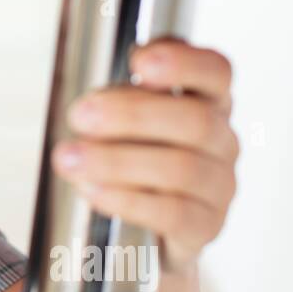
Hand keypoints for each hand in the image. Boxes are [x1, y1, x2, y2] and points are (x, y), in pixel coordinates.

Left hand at [51, 37, 238, 273]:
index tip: (140, 61)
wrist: (146, 230)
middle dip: (131, 115)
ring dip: (116, 161)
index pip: (216, 72)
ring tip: (69, 158)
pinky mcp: (206, 227)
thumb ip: (124, 96)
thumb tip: (102, 92)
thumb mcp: (128, 119)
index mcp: (209, 102)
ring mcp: (220, 186)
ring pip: (181, 169)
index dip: (184, 63)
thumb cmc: (134, 158)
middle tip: (80, 115)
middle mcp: (223, 141)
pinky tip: (91, 190)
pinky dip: (126, 200)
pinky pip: (172, 213)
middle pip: (195, 121)